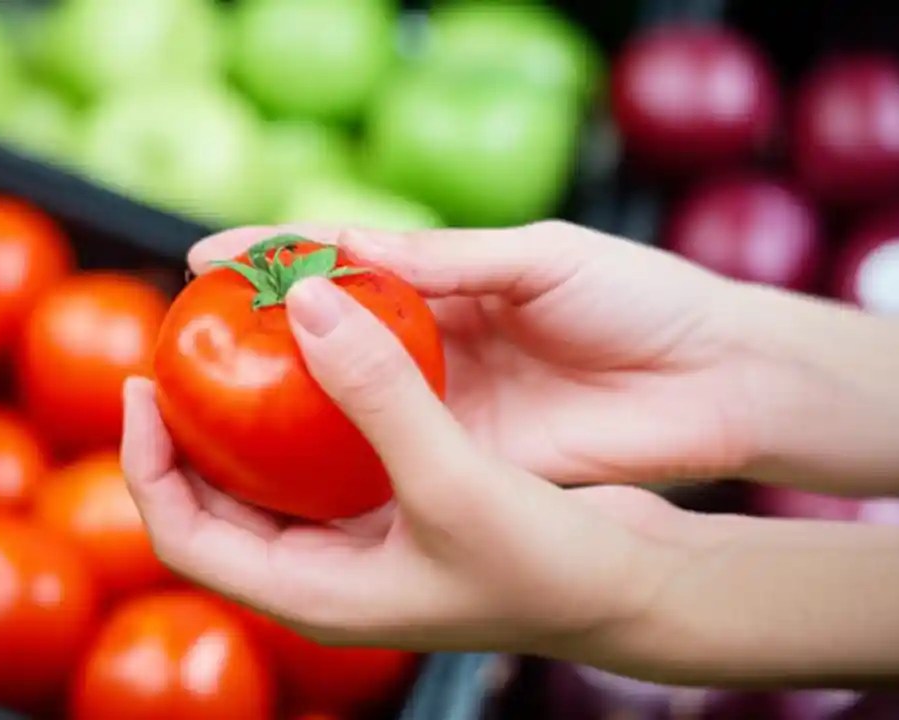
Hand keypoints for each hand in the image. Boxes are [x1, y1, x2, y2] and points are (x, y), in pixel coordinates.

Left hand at [120, 273, 682, 659]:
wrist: (634, 590)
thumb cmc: (546, 565)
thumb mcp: (452, 479)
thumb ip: (377, 392)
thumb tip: (301, 299)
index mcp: (312, 594)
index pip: (184, 536)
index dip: (143, 463)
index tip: (140, 386)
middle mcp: (324, 574)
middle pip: (214, 504)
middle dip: (184, 432)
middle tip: (176, 352)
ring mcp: (360, 545)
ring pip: (269, 477)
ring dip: (244, 416)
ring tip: (232, 342)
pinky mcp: (398, 513)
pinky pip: (325, 456)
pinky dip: (308, 409)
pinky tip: (319, 350)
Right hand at [188, 222, 761, 485]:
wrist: (713, 386)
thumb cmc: (639, 300)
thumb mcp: (543, 259)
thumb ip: (450, 257)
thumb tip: (346, 247)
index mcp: (444, 277)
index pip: (338, 258)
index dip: (268, 254)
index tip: (203, 258)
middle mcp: (428, 340)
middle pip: (322, 331)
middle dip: (251, 329)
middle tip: (185, 333)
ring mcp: (438, 400)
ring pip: (339, 396)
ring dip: (275, 395)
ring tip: (206, 395)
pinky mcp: (459, 455)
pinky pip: (379, 452)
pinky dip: (327, 451)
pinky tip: (276, 455)